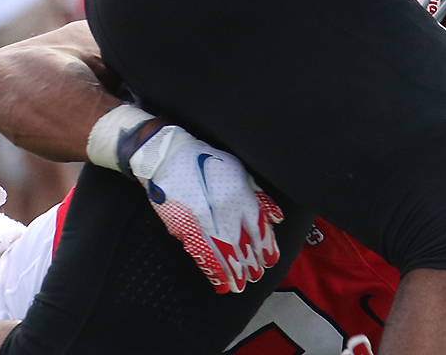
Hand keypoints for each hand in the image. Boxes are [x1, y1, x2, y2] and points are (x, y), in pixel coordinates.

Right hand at [122, 123, 284, 293]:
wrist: (169, 158)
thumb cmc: (207, 161)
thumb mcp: (240, 172)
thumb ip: (259, 196)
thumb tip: (275, 217)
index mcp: (241, 197)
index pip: (259, 229)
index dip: (266, 248)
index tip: (270, 261)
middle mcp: (226, 212)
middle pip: (244, 246)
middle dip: (251, 264)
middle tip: (255, 277)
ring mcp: (206, 222)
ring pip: (225, 254)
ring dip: (234, 273)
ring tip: (240, 286)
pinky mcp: (187, 229)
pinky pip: (203, 255)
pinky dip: (213, 271)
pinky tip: (220, 282)